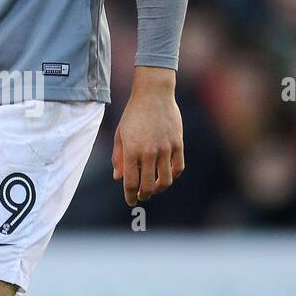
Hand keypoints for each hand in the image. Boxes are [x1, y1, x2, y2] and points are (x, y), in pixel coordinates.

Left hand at [111, 67, 183, 204]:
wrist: (154, 94)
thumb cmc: (133, 114)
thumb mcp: (120, 134)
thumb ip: (118, 157)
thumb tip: (118, 178)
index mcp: (132, 151)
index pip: (131, 183)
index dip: (130, 196)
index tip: (131, 201)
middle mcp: (149, 152)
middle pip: (148, 186)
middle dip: (144, 195)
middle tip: (142, 196)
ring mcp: (165, 148)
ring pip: (165, 180)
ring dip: (159, 189)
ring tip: (155, 188)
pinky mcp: (178, 144)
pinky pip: (178, 168)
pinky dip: (173, 175)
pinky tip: (167, 175)